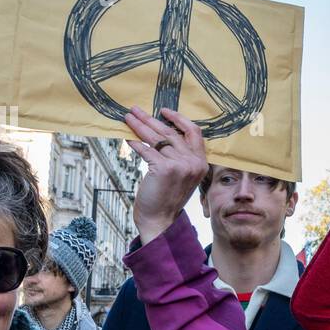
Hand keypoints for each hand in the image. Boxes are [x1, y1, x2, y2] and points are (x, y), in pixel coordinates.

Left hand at [122, 106, 209, 244]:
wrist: (160, 219)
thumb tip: (161, 133)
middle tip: (136, 110)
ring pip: (157, 138)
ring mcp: (180, 165)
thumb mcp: (181, 174)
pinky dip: (136, 143)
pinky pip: (147, 149)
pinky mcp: (164, 168)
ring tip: (128, 118)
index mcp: (201, 162)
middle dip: (150, 119)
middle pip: (171, 132)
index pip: (194, 132)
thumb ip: (179, 156)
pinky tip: (128, 137)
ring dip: (140, 126)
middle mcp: (193, 162)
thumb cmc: (166, 197)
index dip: (179, 118)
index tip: (163, 111)